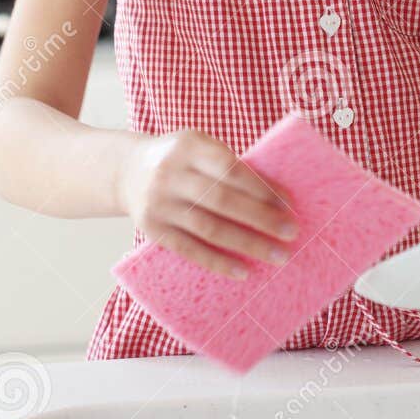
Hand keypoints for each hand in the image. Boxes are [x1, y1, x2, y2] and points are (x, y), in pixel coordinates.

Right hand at [118, 129, 297, 278]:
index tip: (289, 204)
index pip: (231, 169)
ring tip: (277, 255)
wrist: (127, 171)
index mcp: (189, 146)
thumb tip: (277, 197)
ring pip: (209, 228)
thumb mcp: (199, 147)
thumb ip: (229, 165)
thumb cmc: (180, 160)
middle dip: (262, 219)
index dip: (262, 188)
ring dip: (248, 244)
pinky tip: (243, 272)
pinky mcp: (153, 229)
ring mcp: (159, 202)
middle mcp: (171, 173)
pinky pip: (190, 249)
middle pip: (223, 200)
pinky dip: (218, 262)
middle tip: (291, 232)